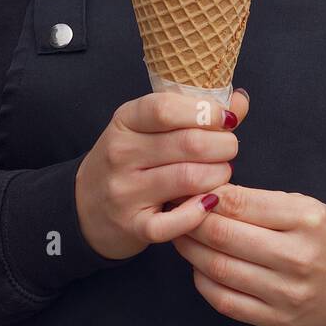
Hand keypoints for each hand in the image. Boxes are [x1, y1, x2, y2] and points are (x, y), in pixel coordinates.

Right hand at [74, 89, 249, 260]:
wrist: (84, 206)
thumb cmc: (128, 161)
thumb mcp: (149, 129)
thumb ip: (194, 114)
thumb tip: (240, 100)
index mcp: (125, 121)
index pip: (166, 108)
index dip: (205, 111)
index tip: (226, 118)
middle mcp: (120, 153)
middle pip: (188, 143)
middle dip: (223, 144)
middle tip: (229, 148)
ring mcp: (125, 192)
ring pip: (188, 178)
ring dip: (219, 175)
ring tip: (221, 172)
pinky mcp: (133, 226)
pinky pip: (176, 222)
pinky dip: (200, 212)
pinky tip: (209, 203)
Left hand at [171, 184, 325, 325]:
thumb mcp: (306, 207)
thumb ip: (260, 202)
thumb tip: (209, 195)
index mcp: (305, 220)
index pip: (238, 203)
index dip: (204, 195)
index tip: (188, 189)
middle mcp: (296, 257)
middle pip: (223, 236)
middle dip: (190, 221)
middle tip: (175, 211)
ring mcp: (286, 293)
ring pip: (219, 269)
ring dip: (190, 250)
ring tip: (181, 236)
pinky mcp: (278, 321)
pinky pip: (225, 302)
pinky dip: (203, 282)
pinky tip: (199, 266)